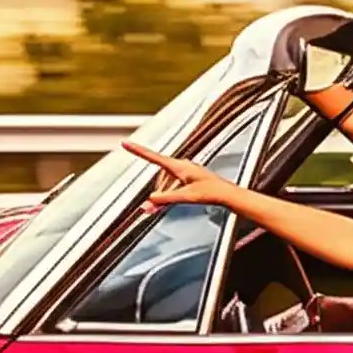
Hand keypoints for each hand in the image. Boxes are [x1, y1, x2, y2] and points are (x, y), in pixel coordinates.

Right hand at [121, 140, 237, 209]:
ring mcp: (185, 171)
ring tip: (158, 209)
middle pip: (160, 177)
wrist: (227, 194)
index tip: (125, 143)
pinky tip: (166, 204)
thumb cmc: (211, 192)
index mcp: (179, 167)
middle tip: (150, 208)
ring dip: (162, 195)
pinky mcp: (188, 178)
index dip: (138, 151)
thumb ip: (167, 198)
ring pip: (166, 183)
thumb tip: (151, 199)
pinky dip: (168, 194)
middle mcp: (181, 166)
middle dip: (156, 191)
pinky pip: (173, 185)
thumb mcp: (187, 197)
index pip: (154, 157)